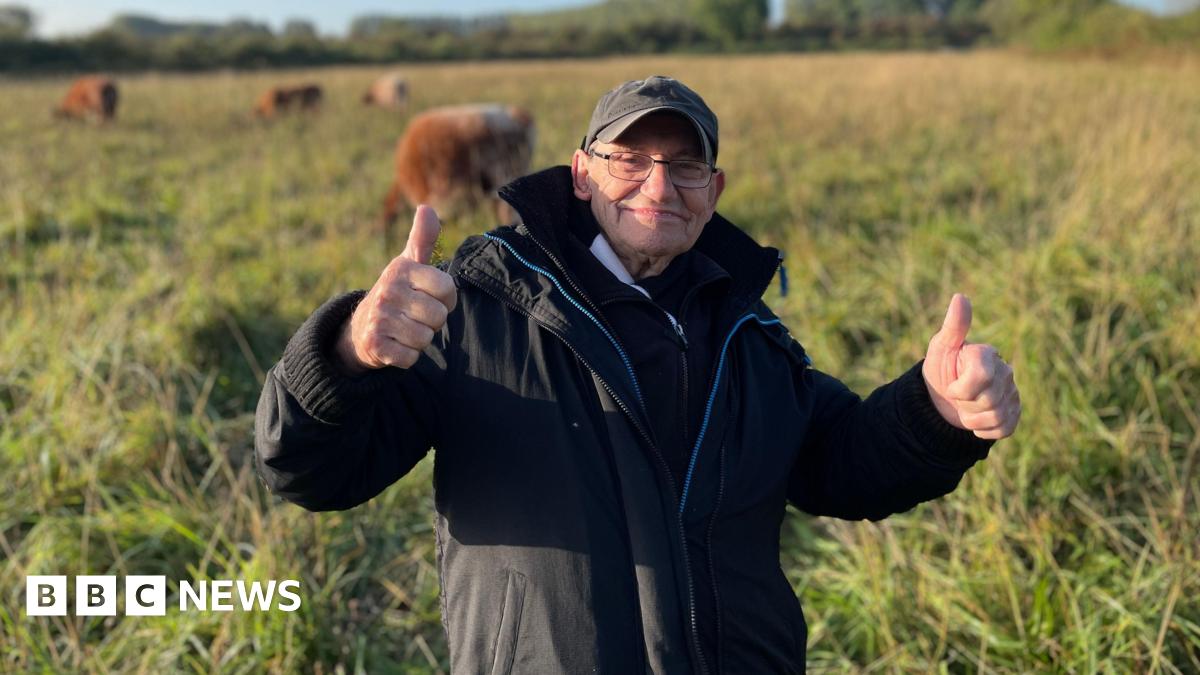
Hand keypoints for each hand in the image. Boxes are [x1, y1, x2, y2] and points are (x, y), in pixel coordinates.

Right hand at [336, 205, 456, 372]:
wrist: (361, 328)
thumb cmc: (396, 292)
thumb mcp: (408, 263)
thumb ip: (422, 238)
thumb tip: (427, 207)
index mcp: (401, 270)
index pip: (448, 289)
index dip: (446, 299)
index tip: (431, 297)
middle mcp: (388, 291)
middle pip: (439, 316)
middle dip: (432, 321)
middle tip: (414, 316)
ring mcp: (379, 319)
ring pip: (425, 338)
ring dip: (420, 339)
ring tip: (405, 329)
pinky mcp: (375, 345)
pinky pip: (411, 358)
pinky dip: (408, 356)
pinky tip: (396, 345)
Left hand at [922, 293, 1020, 439]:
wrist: (941, 401)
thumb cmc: (941, 371)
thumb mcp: (940, 349)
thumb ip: (953, 326)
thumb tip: (960, 297)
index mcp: (988, 355)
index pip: (982, 376)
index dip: (962, 388)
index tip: (952, 386)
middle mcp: (1005, 372)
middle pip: (988, 400)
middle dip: (966, 404)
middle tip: (958, 396)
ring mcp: (1012, 393)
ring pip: (995, 416)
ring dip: (972, 418)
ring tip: (965, 407)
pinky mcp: (1014, 414)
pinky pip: (1003, 428)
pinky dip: (983, 429)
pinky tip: (976, 419)